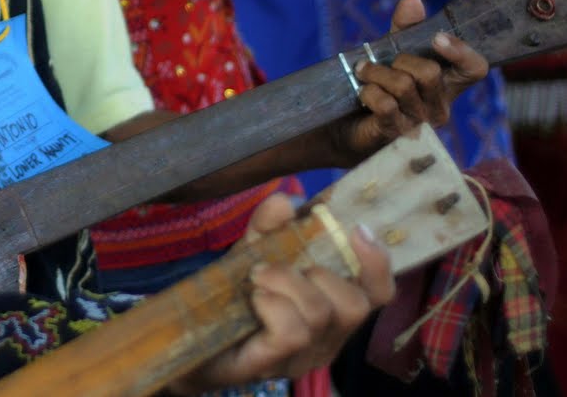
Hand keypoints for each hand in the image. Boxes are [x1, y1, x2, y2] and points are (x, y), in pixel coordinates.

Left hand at [170, 195, 392, 391]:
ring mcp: (304, 357)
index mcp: (333, 309)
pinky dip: (273, 305)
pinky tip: (255, 300)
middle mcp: (328, 338)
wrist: (188, 337)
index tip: (357, 230)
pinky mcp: (274, 365)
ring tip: (257, 277)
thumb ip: (269, 226)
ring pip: (320, 314)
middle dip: (320, 272)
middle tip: (278, 265)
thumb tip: (287, 201)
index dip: (378, 262)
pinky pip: (292, 333)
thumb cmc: (233, 297)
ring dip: (286, 282)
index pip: (378, 294)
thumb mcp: (253, 252)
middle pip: (356, 305)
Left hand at [330, 0, 489, 163]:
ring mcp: (420, 123)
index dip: (463, 52)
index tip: (437, 37)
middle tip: (378, 62)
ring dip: (375, 72)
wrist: (345, 125)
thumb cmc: (377, 86)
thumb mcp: (391, 53)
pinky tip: (362, 93)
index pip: (474, 69)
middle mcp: (440, 106)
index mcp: (446, 84)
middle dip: (399, 60)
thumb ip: (404, 28)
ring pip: (403, 86)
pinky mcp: (396, 135)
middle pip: (431, 73)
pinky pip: (386, 105)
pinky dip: (369, 92)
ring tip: (362, 73)